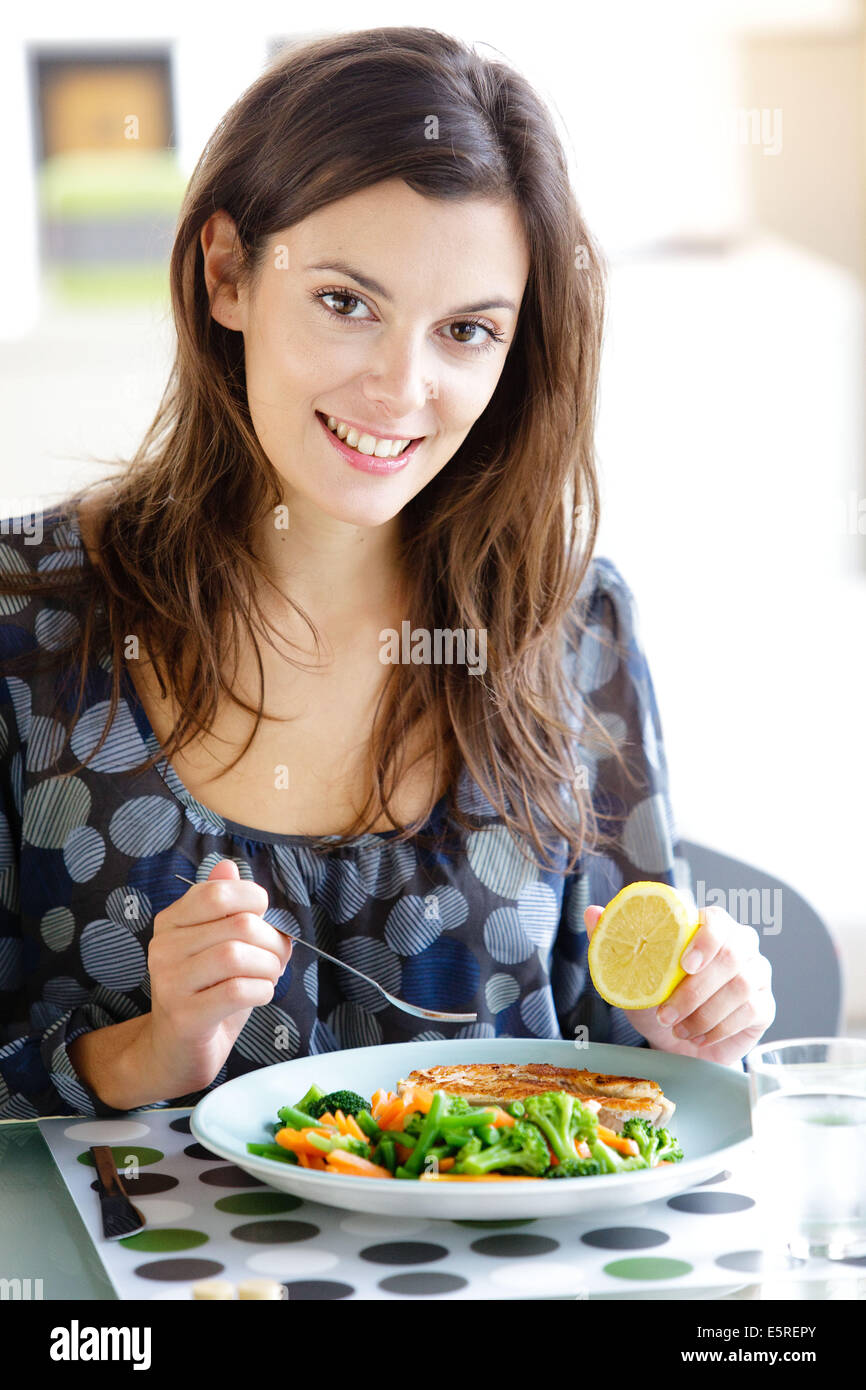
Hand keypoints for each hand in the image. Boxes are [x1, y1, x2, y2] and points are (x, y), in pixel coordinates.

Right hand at [142, 859, 292, 1096]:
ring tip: (269, 977)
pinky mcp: (184, 1016)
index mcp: (170, 922)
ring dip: (269, 967)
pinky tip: (260, 995)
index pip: (218, 892)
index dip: (255, 902)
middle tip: (276, 958)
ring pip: (238, 956)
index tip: (265, 920)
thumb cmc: (207, 992)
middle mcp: (162, 948)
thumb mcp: (216, 944)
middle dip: (272, 941)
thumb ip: (222, 906)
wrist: (176, 1051)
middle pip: (238, 925)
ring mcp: (169, 983)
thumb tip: (228, 866)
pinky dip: (262, 990)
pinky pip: (238, 991)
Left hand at [583, 902, 775, 1064]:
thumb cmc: (656, 1000)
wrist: (676, 1044)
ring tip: (678, 1029)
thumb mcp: (629, 973)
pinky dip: (718, 1029)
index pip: (717, 918)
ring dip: (703, 1013)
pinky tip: (698, 1038)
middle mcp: (739, 945)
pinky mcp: (764, 1006)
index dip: (705, 938)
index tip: (684, 964)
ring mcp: (756, 974)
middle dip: (696, 989)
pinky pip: (751, 1012)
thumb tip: (592, 912)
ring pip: (742, 987)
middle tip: (666, 1014)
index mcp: (708, 927)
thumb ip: (613, 939)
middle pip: (734, 953)